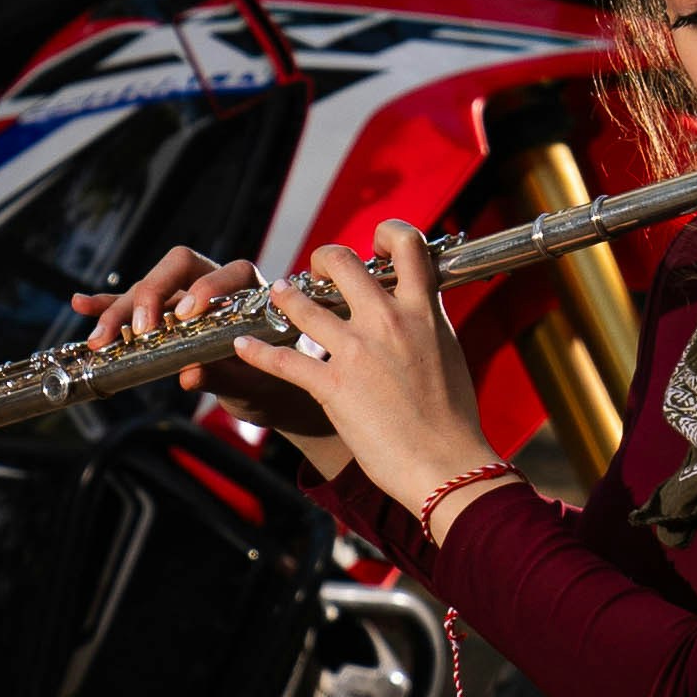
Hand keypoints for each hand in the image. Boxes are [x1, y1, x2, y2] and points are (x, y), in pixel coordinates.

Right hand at [71, 249, 340, 464]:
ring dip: (121, 311)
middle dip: (153, 295)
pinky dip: (107, 305)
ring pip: (149, 289)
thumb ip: (226, 375)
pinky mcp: (161, 315)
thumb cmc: (271, 379)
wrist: (269, 391)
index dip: (208, 287)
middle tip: (140, 329)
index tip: (189, 313)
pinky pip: (131, 305)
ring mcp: (184, 296)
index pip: (228, 272)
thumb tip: (189, 375)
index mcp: (249, 291)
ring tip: (100, 337)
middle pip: (177, 269)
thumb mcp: (255, 383)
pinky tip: (81, 304)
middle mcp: (214, 283)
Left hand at [237, 221, 504, 525]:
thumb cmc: (453, 418)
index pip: (407, 243)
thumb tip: (419, 312)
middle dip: (321, 259)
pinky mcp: (333, 385)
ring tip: (277, 296)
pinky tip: (242, 345)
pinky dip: (255, 352)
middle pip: (340, 260)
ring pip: (301, 303)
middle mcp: (387, 320)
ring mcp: (357, 350)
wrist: (446, 463)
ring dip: (283, 297)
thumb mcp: (448, 353)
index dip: (386, 233)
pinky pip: (281, 359)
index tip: (373, 246)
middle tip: (316, 275)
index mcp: (423, 310)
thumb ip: (427, 325)